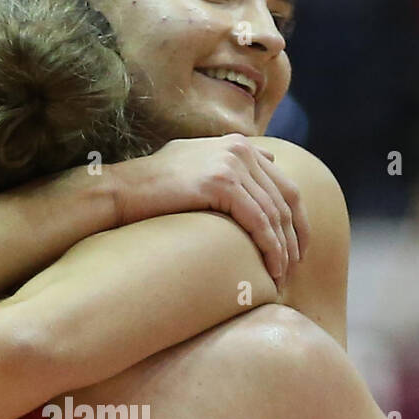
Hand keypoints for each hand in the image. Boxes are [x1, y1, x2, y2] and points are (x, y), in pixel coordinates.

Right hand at [114, 135, 309, 289]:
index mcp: (238, 144)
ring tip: (282, 275)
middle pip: (286, 197)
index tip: (296, 246)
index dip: (295, 218)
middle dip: (295, 235)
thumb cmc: (153, 188)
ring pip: (275, 212)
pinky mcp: (222, 182)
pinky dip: (269, 247)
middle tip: (296, 265)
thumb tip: (266, 158)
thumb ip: (229, 161)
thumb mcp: (195, 164)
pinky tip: (271, 268)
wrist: (122, 191)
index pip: (283, 183)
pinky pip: (258, 220)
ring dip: (283, 248)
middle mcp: (240, 149)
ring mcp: (232, 162)